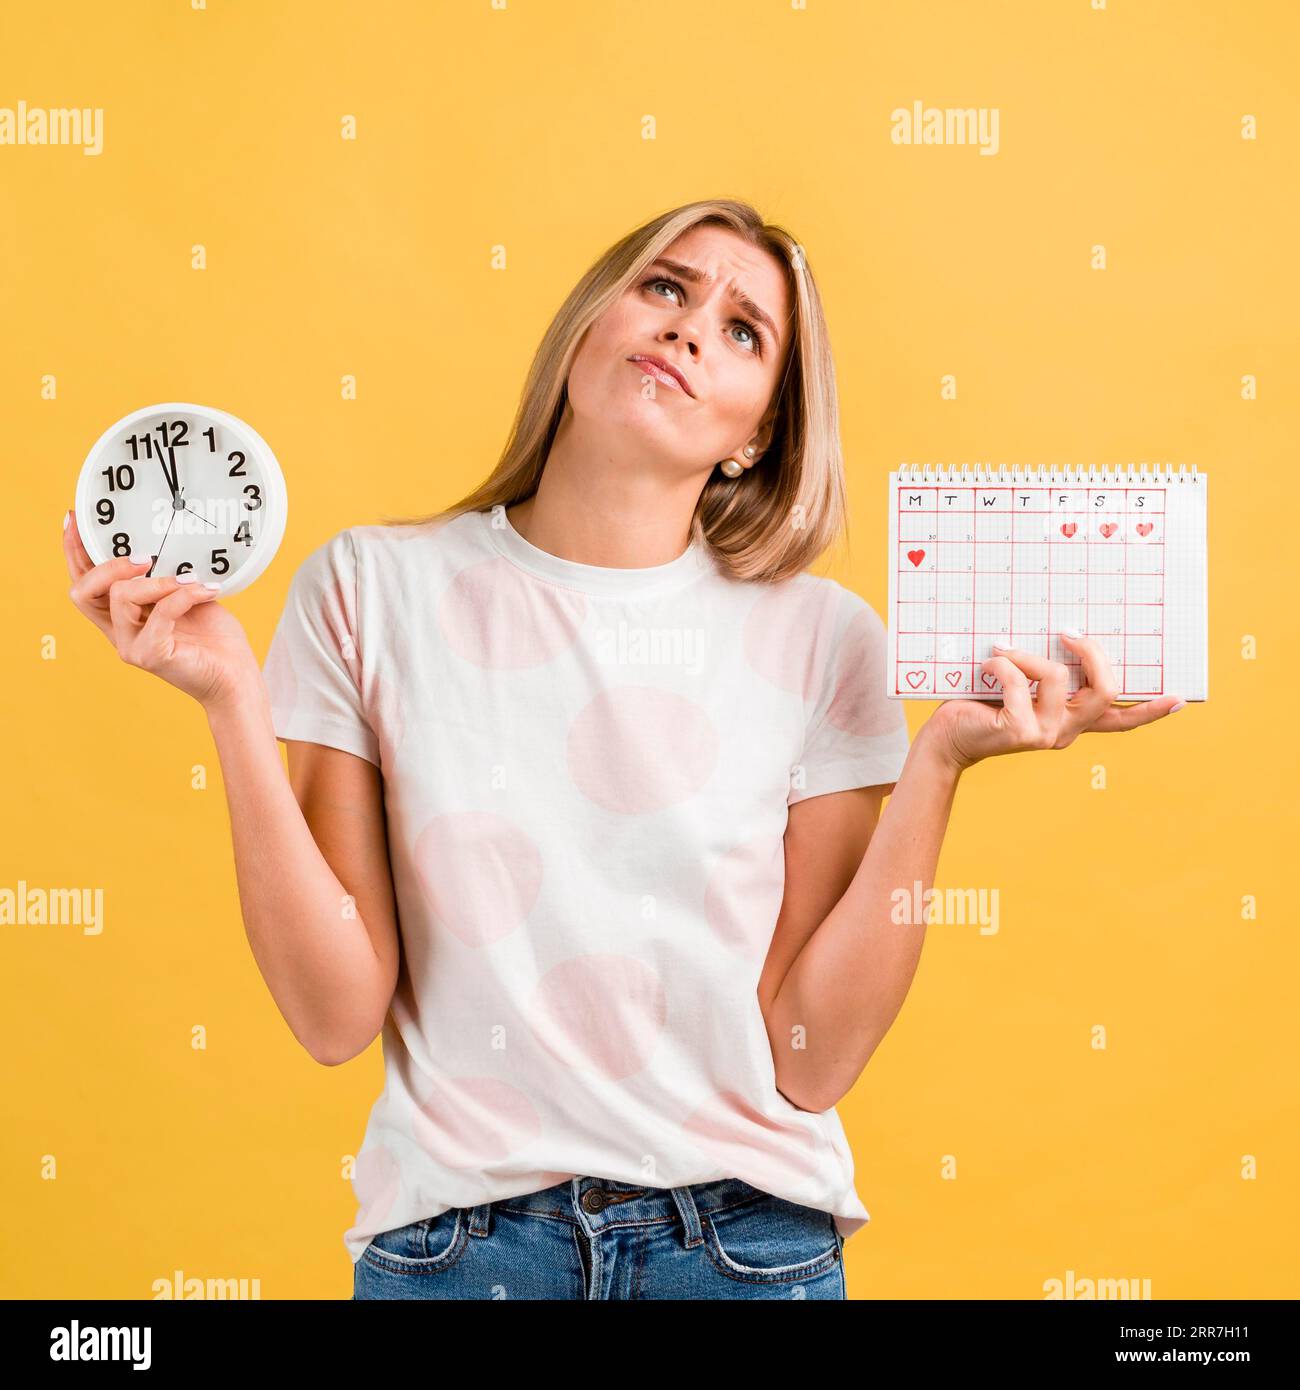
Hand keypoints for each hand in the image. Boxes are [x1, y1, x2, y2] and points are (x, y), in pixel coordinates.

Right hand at [64, 507, 262, 711]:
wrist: (235, 676)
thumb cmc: (213, 638)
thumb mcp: (184, 596)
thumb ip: (164, 576)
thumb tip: (160, 543)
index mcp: (121, 617)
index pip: (85, 582)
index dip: (74, 551)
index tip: (75, 518)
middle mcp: (119, 632)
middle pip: (83, 592)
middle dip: (109, 565)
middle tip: (147, 557)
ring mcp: (132, 646)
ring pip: (120, 597)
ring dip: (158, 581)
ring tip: (190, 580)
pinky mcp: (152, 655)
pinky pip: (161, 613)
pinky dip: (185, 595)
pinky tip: (208, 590)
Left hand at [921, 632, 1185, 772]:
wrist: (946, 738)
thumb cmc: (982, 704)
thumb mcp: (1022, 686)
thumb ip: (1047, 673)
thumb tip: (1066, 633)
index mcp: (1072, 722)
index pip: (1119, 720)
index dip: (1150, 711)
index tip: (1178, 700)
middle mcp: (1065, 732)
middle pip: (1104, 690)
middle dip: (1092, 653)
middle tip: (1068, 633)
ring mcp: (1044, 735)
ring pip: (1057, 677)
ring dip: (1027, 654)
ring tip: (1002, 651)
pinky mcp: (1019, 732)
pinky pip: (1020, 682)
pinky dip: (1003, 664)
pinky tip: (988, 664)